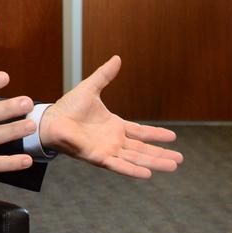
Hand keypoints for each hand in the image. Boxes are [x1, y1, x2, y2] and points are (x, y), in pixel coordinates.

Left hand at [40, 55, 182, 177]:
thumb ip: (105, 75)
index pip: (140, 132)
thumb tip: (117, 58)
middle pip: (143, 149)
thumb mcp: (90, 87)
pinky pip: (118, 165)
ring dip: (154, 162)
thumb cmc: (67, 107)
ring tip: (173, 165)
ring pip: (136, 158)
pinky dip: (132, 170)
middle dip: (162, 154)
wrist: (50, 119)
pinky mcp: (97, 157)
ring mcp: (107, 150)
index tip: (173, 137)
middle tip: (181, 159)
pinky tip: (147, 173)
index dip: (156, 135)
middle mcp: (113, 141)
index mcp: (114, 126)